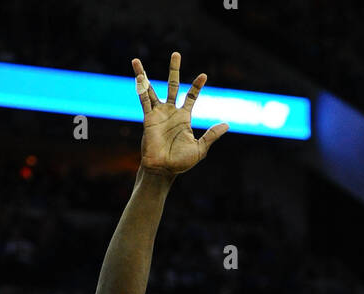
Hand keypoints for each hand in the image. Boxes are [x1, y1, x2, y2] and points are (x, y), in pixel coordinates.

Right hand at [133, 52, 227, 175]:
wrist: (164, 170)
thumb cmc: (181, 162)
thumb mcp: (201, 148)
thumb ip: (212, 135)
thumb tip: (227, 124)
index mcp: (184, 117)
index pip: (191, 96)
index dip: (197, 86)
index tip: (203, 76)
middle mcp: (171, 112)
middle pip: (173, 85)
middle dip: (174, 70)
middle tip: (176, 54)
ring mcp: (158, 113)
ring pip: (151, 89)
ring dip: (144, 76)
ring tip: (136, 61)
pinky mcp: (148, 118)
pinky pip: (143, 99)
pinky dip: (140, 87)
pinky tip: (137, 75)